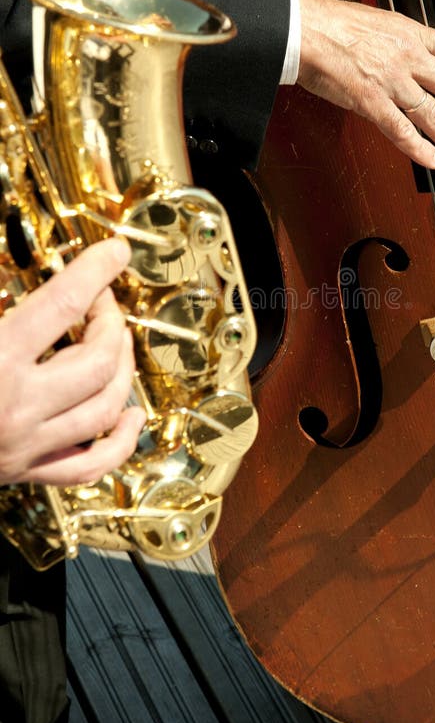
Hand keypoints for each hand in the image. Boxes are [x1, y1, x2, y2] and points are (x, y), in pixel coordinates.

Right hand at [0, 238, 145, 485]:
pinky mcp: (25, 471)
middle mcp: (17, 404)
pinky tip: (133, 413)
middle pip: (97, 359)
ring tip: (117, 342)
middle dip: (111, 322)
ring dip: (123, 368)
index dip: (96, 271)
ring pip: (105, 407)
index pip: (62, 303)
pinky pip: (91, 464)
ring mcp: (26, 444)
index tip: (114, 252)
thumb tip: (6, 264)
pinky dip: (122, 440)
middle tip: (103, 302)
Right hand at [297, 0, 434, 168]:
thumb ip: (399, 43)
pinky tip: (433, 160)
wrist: (302, 29)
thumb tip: (410, 60)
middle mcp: (408, 56)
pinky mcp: (370, 101)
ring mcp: (391, 80)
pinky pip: (402, 131)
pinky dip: (421, 150)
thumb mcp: (378, 23)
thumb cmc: (330, 24)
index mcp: (411, 33)